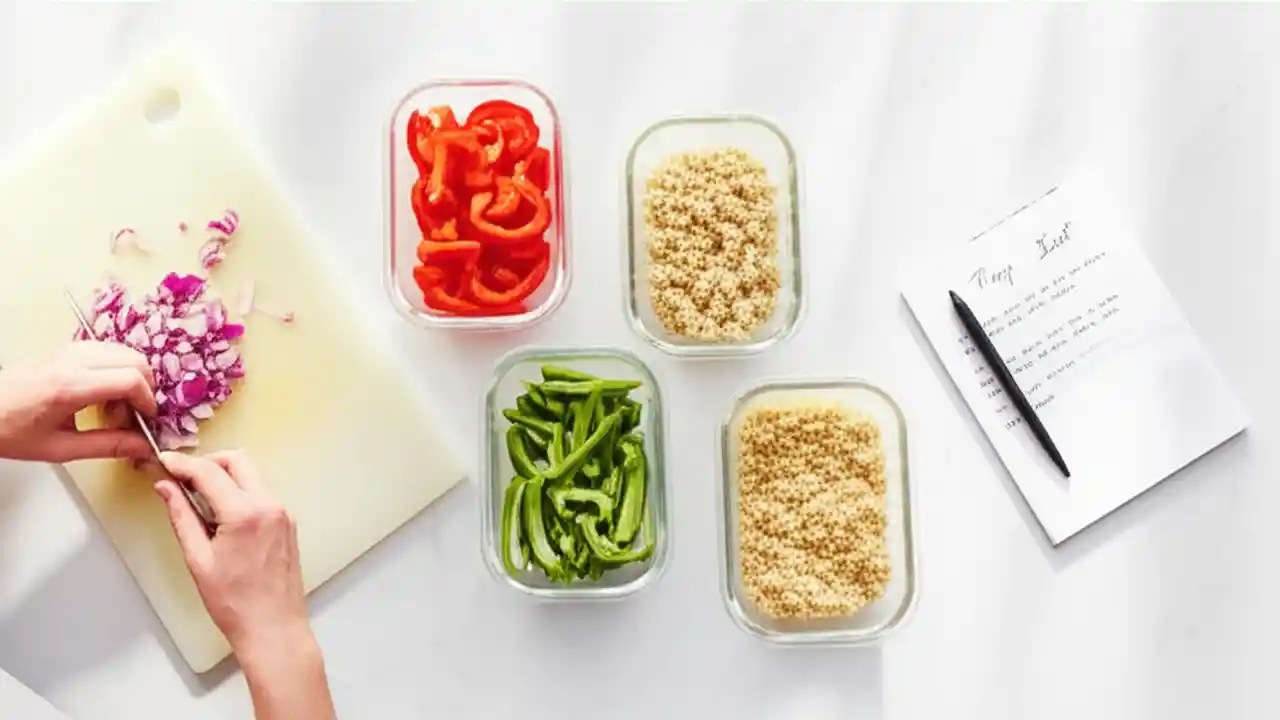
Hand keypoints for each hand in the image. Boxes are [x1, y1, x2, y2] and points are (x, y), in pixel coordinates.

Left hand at [0, 342, 155, 461]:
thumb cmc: (11, 431)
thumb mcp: (60, 448)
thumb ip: (107, 446)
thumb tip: (142, 446)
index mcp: (70, 386)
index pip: (131, 380)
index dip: (148, 401)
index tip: (145, 419)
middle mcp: (72, 361)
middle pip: (134, 360)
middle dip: (145, 387)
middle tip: (133, 413)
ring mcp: (68, 349)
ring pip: (123, 351)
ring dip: (131, 376)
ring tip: (115, 404)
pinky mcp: (65, 348)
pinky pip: (106, 350)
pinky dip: (116, 367)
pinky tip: (102, 391)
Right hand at [156, 450, 333, 719]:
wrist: (273, 628)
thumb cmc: (235, 603)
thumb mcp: (198, 559)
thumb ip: (181, 517)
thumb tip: (166, 488)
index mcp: (246, 514)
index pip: (209, 472)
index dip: (182, 464)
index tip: (164, 462)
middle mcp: (270, 506)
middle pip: (238, 460)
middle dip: (208, 462)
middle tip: (183, 479)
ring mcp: (284, 513)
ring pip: (253, 474)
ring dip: (226, 477)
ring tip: (200, 501)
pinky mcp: (288, 523)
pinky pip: (262, 493)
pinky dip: (241, 492)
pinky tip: (223, 515)